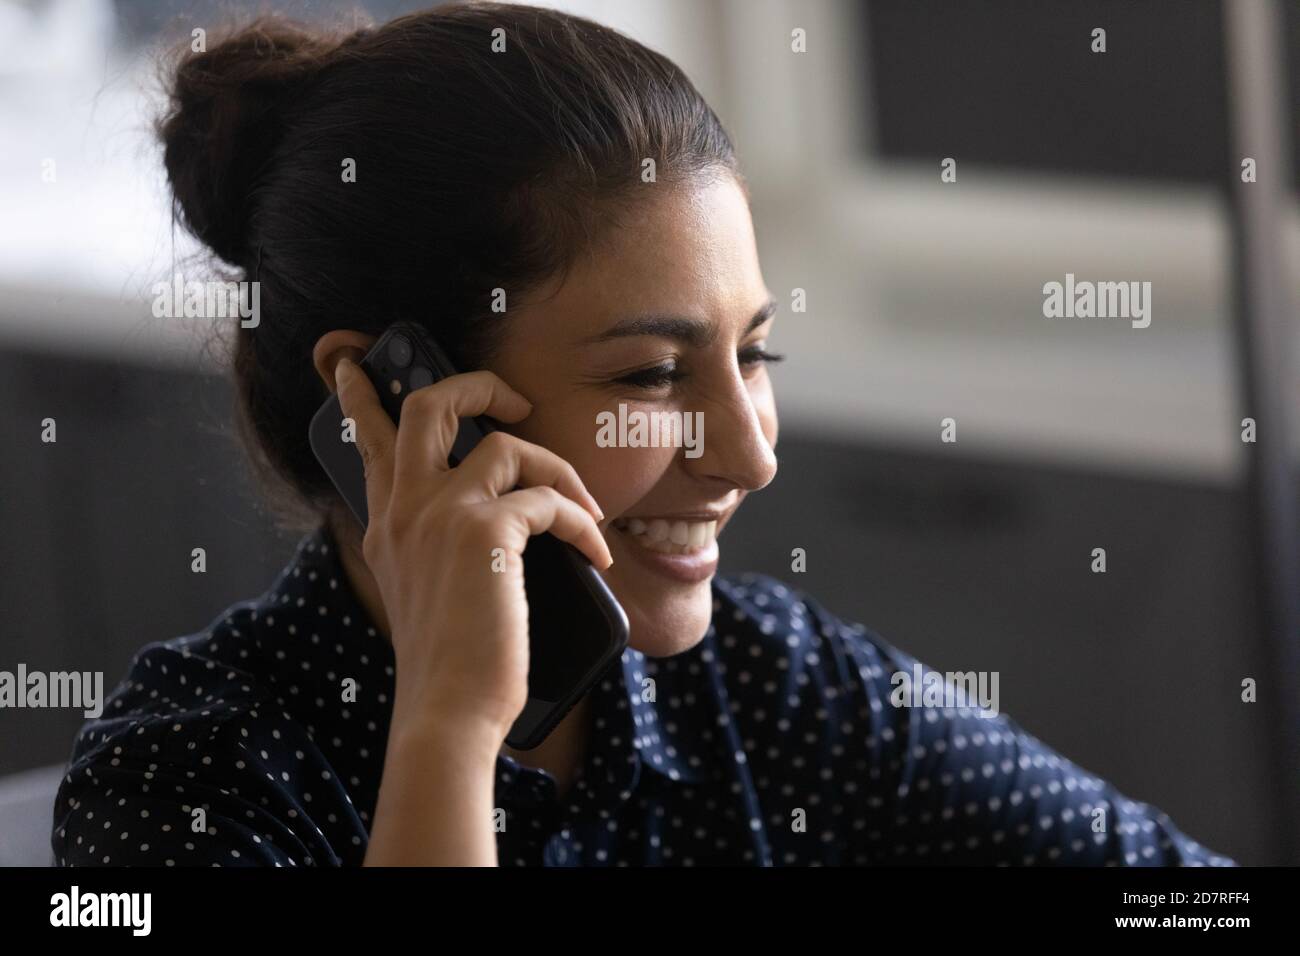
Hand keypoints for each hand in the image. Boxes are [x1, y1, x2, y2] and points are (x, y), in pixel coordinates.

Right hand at [333, 358, 611, 744]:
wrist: (447, 710)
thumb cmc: (449, 664)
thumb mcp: (424, 594)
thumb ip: (438, 548)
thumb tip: (502, 521)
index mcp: (387, 524)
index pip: (370, 440)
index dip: (363, 394)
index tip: (354, 361)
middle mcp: (406, 509)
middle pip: (430, 404)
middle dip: (477, 385)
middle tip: (514, 399)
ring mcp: (441, 515)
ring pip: (506, 444)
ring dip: (559, 471)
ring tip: (586, 510)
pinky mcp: (485, 532)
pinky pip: (549, 500)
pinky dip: (583, 523)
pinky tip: (596, 555)